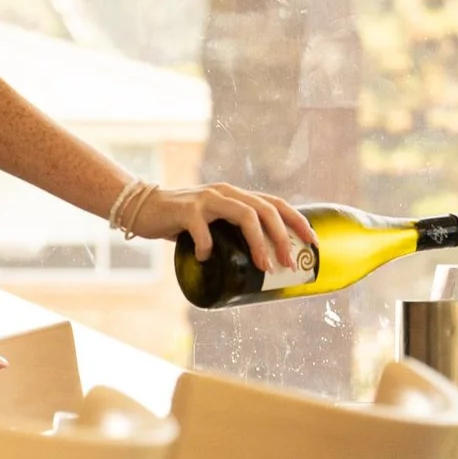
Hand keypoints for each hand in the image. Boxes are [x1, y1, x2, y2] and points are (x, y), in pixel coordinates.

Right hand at [136, 183, 316, 277]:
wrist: (143, 208)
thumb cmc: (183, 221)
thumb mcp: (214, 223)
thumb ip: (231, 233)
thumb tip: (258, 264)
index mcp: (237, 196)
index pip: (276, 203)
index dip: (297, 221)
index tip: (313, 242)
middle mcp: (226, 193)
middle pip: (265, 209)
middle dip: (282, 236)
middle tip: (288, 262)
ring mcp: (206, 199)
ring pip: (244, 215)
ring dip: (257, 242)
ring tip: (263, 266)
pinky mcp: (186, 209)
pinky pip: (202, 229)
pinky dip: (207, 246)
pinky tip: (205, 258)